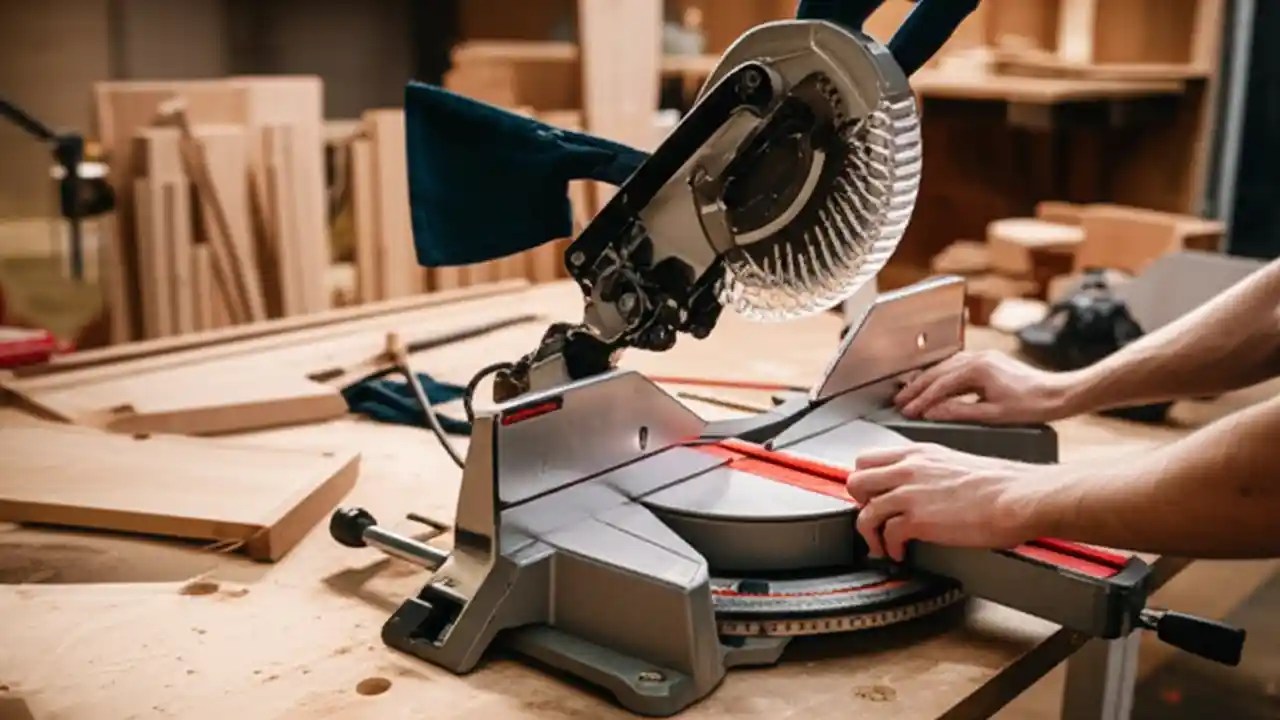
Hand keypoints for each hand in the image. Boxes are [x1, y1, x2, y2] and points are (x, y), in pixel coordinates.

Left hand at [846, 443, 1058, 561]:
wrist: (1018, 497)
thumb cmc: (1001, 484)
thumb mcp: (956, 463)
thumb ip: (932, 472)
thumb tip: (925, 489)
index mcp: (919, 454)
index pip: (868, 459)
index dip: (866, 481)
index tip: (872, 496)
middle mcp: (909, 469)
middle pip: (855, 482)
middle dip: (859, 504)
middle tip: (873, 517)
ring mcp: (910, 493)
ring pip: (864, 511)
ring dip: (869, 533)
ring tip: (881, 545)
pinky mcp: (918, 519)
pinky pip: (886, 535)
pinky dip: (889, 548)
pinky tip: (900, 553)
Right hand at [894, 350, 1077, 424]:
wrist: (1060, 394)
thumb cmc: (1033, 406)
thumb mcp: (993, 415)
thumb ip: (959, 412)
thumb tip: (932, 412)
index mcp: (978, 368)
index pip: (940, 385)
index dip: (921, 399)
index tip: (907, 411)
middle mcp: (978, 358)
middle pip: (937, 372)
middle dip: (916, 387)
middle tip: (899, 402)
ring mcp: (983, 358)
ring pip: (945, 367)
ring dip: (926, 381)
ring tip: (910, 394)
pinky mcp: (988, 362)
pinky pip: (956, 367)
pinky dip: (941, 377)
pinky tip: (935, 385)